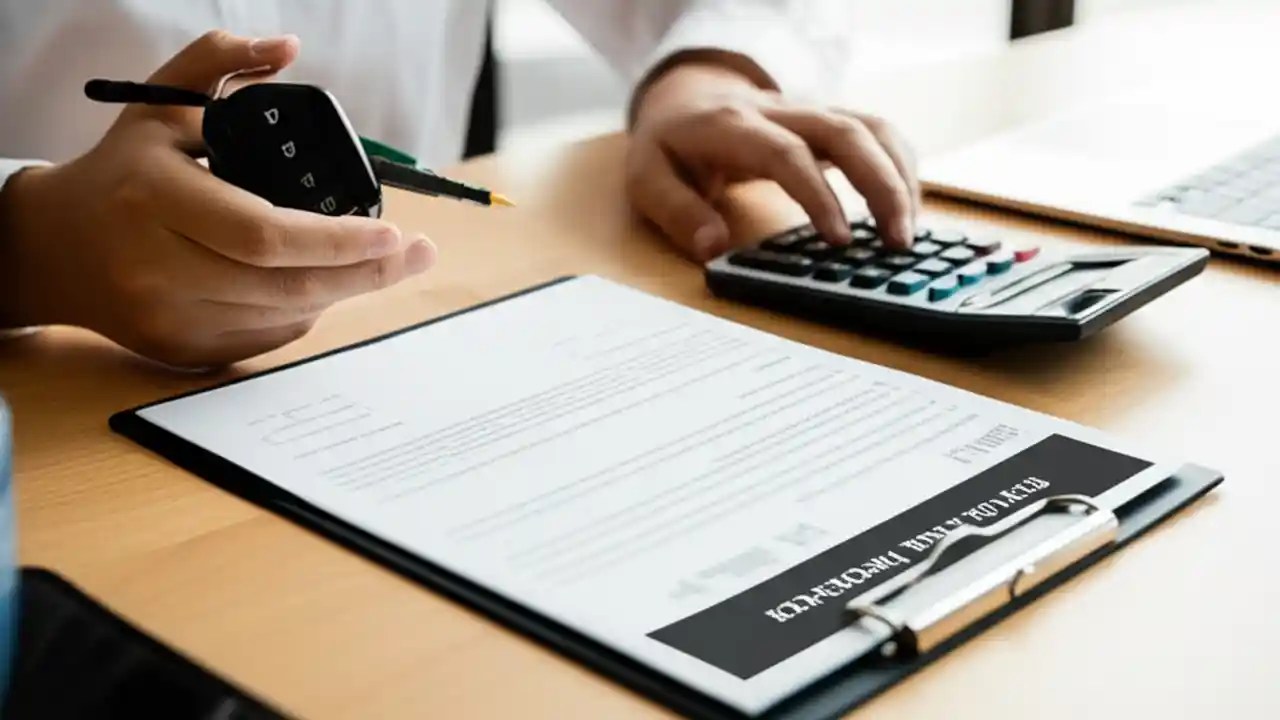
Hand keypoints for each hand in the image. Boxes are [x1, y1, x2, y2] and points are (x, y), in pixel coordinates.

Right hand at [0, 31, 434, 367]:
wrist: (55, 249)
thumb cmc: (124, 170)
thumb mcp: (161, 103)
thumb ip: (221, 62)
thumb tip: (287, 49)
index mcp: (156, 200)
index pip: (265, 234)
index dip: (338, 241)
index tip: (395, 232)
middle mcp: (158, 268)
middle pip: (288, 287)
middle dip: (366, 274)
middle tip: (417, 256)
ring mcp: (170, 318)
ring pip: (286, 316)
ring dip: (341, 291)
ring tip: (373, 263)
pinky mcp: (182, 352)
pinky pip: (268, 338)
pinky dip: (303, 312)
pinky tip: (316, 284)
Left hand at [627, 60, 919, 260]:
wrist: (685, 97)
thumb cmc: (669, 145)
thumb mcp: (646, 179)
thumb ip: (676, 212)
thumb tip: (712, 247)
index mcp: (731, 126)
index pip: (787, 153)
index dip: (819, 194)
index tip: (840, 241)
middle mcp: (779, 112)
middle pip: (846, 132)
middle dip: (881, 185)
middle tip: (897, 242)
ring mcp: (808, 112)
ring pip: (871, 127)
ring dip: (900, 176)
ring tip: (908, 232)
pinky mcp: (827, 122)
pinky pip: (876, 132)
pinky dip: (900, 165)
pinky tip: (906, 205)